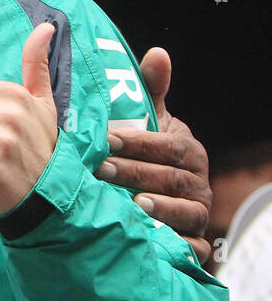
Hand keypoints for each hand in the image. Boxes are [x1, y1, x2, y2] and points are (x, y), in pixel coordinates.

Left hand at [96, 46, 210, 262]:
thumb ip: (150, 91)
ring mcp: (198, 214)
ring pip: (185, 212)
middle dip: (137, 173)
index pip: (169, 145)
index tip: (106, 139)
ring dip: (158, 208)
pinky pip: (192, 247)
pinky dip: (175, 244)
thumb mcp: (151, 124)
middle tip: (101, 170)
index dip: (139, 142)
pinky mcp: (194, 244)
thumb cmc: (147, 157)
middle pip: (172, 178)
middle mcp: (198, 183)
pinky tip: (151, 239)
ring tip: (131, 203)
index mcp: (188, 152)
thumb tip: (157, 53)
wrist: (157, 204)